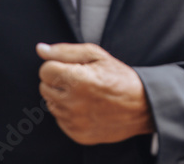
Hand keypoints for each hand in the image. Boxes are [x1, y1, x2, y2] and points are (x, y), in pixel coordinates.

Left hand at [37, 42, 153, 143]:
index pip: (45, 70)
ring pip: (51, 104)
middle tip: (80, 81)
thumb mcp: (97, 56)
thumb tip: (40, 49)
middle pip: (44, 87)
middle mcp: (73, 103)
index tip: (73, 68)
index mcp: (77, 80)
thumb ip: (65, 51)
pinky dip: (70, 113)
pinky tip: (87, 108)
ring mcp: (74, 121)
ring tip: (85, 94)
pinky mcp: (77, 134)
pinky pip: (60, 120)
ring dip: (63, 98)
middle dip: (58, 81)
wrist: (143, 106)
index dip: (58, 66)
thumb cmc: (120, 77)